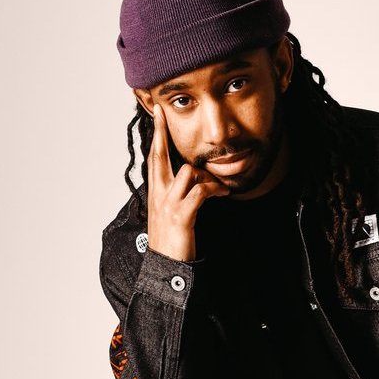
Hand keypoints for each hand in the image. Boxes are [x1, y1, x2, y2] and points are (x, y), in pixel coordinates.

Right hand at [143, 110, 224, 261]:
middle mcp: (158, 194)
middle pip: (159, 156)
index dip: (156, 135)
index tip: (156, 113)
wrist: (166, 264)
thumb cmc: (172, 237)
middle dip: (161, 133)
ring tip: (220, 188)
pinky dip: (214, 190)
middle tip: (163, 113)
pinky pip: (200, 192)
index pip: (154, 157)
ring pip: (187, 172)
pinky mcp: (181, 216)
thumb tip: (192, 176)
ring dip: (207, 176)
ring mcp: (168, 204)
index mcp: (156, 191)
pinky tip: (223, 195)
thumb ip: (177, 192)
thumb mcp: (171, 210)